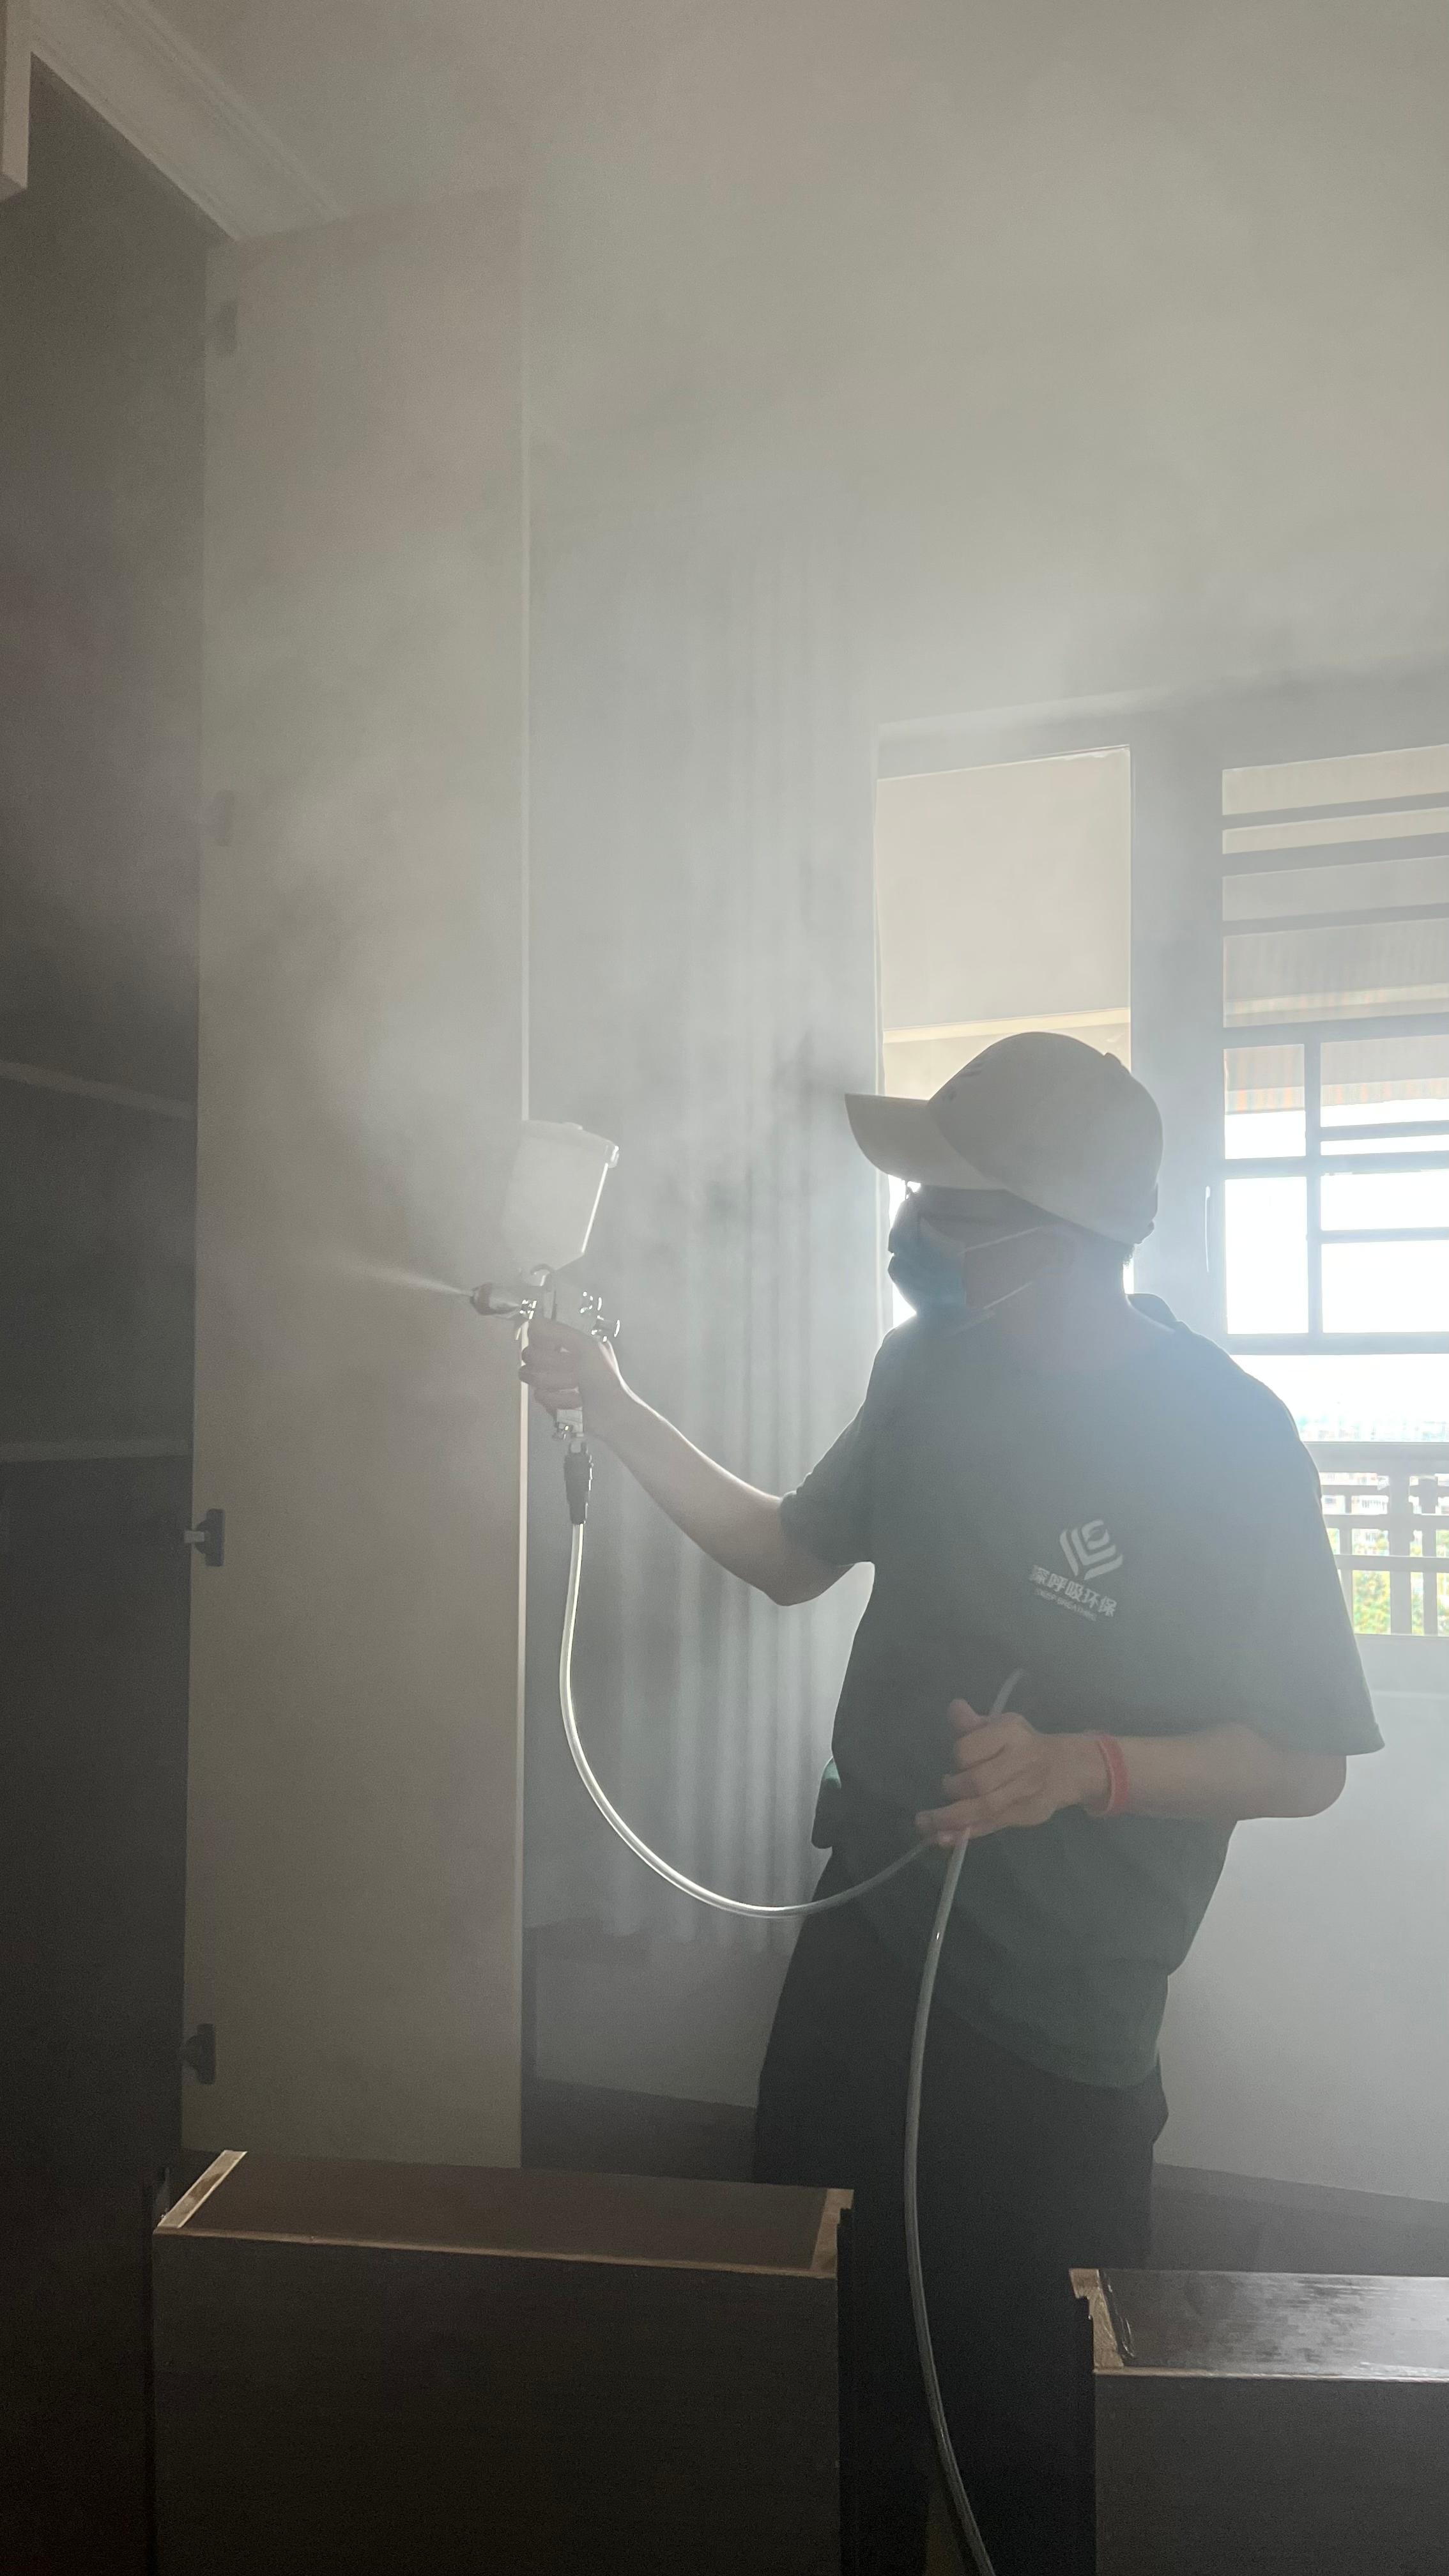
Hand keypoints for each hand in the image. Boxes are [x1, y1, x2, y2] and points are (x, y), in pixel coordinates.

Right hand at [520, 1320, 629, 1439]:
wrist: (611, 1413)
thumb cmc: (605, 1379)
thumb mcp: (588, 1347)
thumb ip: (560, 1332)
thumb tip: (534, 1323)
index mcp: (572, 1344)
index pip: (538, 1334)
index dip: (542, 1342)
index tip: (553, 1348)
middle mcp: (562, 1360)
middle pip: (531, 1356)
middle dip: (552, 1366)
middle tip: (573, 1372)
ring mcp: (555, 1380)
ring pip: (533, 1377)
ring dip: (556, 1383)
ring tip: (575, 1387)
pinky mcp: (552, 1400)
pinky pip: (540, 1397)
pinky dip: (558, 1400)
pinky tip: (574, 1401)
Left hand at [916, 1702, 1109, 1845]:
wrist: (1067, 1768)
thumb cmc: (1024, 1743)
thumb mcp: (1001, 1725)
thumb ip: (973, 1723)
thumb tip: (954, 1708)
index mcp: (1011, 1734)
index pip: (971, 1748)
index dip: (958, 1757)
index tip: (957, 1760)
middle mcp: (1020, 1763)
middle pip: (978, 1781)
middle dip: (954, 1788)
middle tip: (947, 1786)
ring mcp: (1022, 1792)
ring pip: (983, 1808)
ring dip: (949, 1818)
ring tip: (924, 1822)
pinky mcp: (1022, 1815)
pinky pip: (990, 1826)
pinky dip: (964, 1833)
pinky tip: (943, 1838)